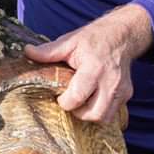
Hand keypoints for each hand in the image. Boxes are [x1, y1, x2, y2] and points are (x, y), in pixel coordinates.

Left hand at [24, 5, 151, 123]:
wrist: (122, 34)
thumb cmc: (94, 38)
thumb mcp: (70, 41)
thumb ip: (49, 51)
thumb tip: (27, 52)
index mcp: (94, 68)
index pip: (78, 97)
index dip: (64, 101)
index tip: (59, 95)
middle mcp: (110, 82)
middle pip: (94, 114)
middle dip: (77, 113)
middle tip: (70, 101)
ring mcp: (121, 90)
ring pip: (105, 118)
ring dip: (90, 114)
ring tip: (82, 102)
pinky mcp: (127, 94)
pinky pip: (113, 113)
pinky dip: (101, 110)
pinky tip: (93, 100)